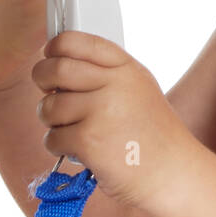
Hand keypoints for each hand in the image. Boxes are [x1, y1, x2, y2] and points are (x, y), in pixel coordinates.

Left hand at [32, 30, 191, 207]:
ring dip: (52, 122)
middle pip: (55, 69)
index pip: (76, 41)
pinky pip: (52, 138)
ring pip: (49, 107)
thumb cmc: (153, 136)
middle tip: (48, 94)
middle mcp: (115, 84)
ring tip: (72, 130)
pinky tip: (80, 152)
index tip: (50, 57)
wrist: (173, 175)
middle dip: (42, 81)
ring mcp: (101, 111)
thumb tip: (58, 67)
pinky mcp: (89, 141)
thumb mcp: (139, 90)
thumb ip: (105, 74)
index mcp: (126, 68)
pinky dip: (59, 147)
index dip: (55, 48)